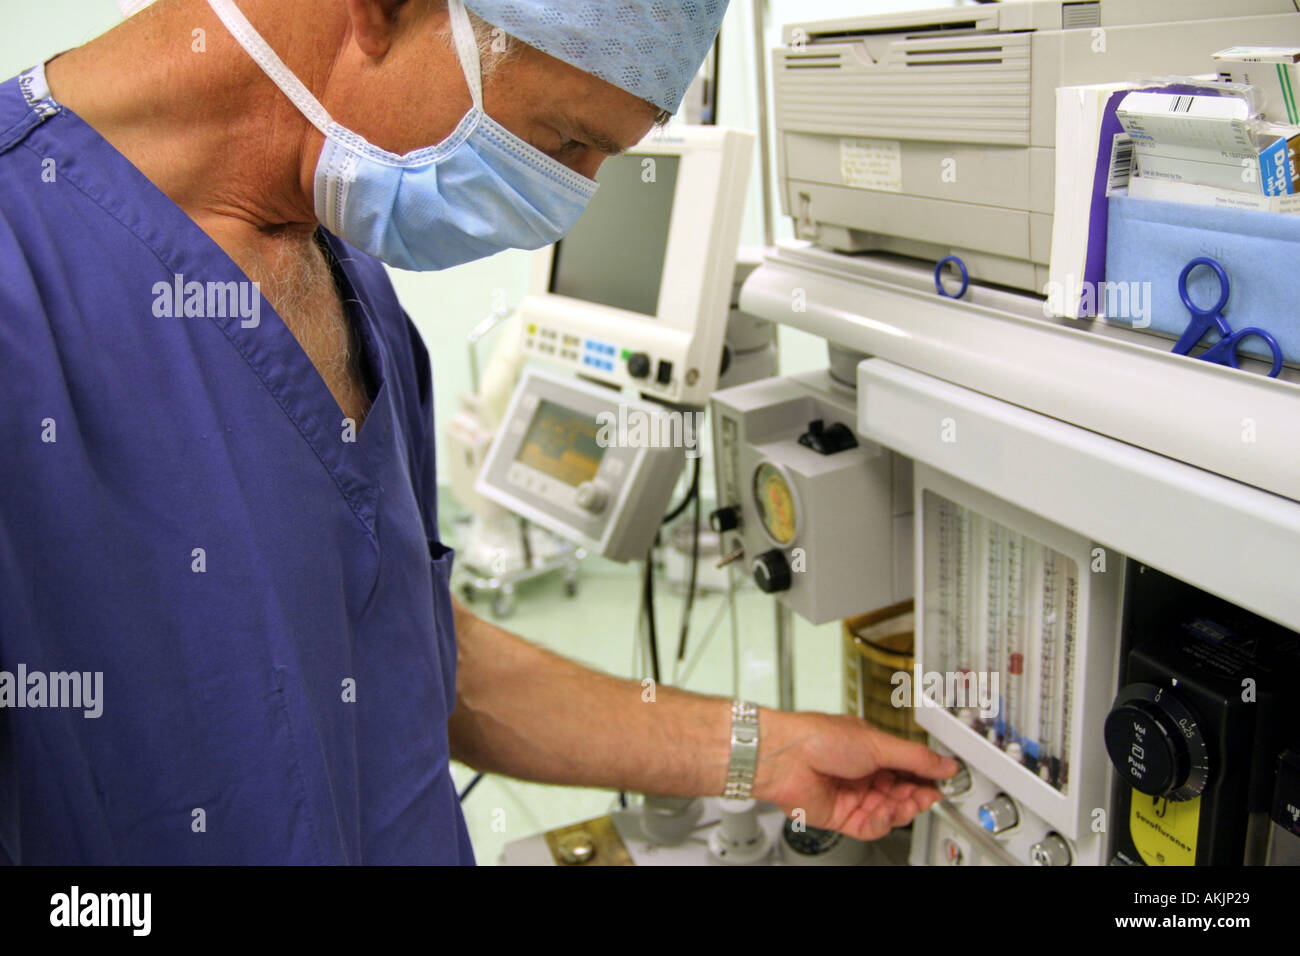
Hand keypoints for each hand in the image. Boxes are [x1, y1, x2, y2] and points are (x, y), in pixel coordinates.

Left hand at [751, 709, 958, 841]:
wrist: (785, 757)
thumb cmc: (818, 737)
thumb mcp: (877, 743)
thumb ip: (915, 758)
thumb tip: (945, 763)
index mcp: (871, 749)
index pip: (908, 767)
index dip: (926, 775)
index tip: (943, 779)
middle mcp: (862, 773)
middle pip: (901, 792)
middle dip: (917, 795)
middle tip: (929, 795)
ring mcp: (852, 796)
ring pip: (888, 812)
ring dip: (902, 810)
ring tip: (909, 803)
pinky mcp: (841, 816)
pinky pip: (870, 827)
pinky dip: (881, 823)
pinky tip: (886, 815)